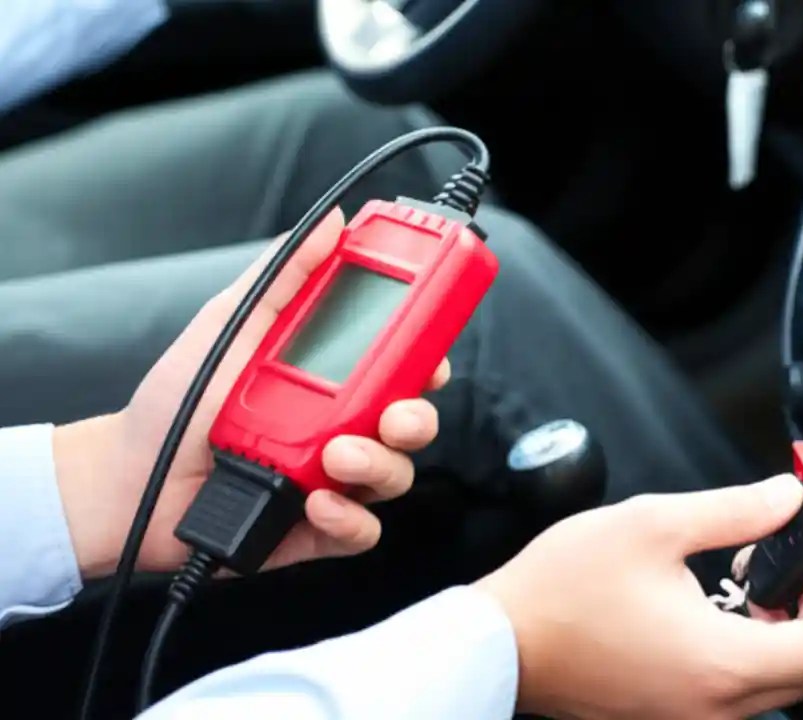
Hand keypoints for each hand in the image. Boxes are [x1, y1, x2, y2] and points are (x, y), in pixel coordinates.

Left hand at [54, 209, 447, 578]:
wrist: (128, 481)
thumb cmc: (177, 404)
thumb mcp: (231, 324)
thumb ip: (283, 274)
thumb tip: (330, 224)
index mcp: (333, 378)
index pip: (402, 366)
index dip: (428, 359)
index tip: (431, 353)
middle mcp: (343, 428)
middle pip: (413, 422)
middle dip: (418, 418)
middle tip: (396, 413)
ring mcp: (335, 480)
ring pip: (396, 475)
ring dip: (378, 465)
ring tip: (335, 457)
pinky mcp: (319, 529)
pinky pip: (362, 530)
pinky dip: (349, 519)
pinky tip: (318, 501)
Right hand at [475, 474, 802, 718]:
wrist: (503, 643)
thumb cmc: (562, 591)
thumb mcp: (654, 525)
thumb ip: (735, 510)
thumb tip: (788, 498)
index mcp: (721, 662)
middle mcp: (717, 704)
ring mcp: (695, 715)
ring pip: (781, 679)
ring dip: (792, 624)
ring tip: (760, 570)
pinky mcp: (675, 712)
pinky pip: (743, 686)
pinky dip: (757, 643)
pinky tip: (727, 600)